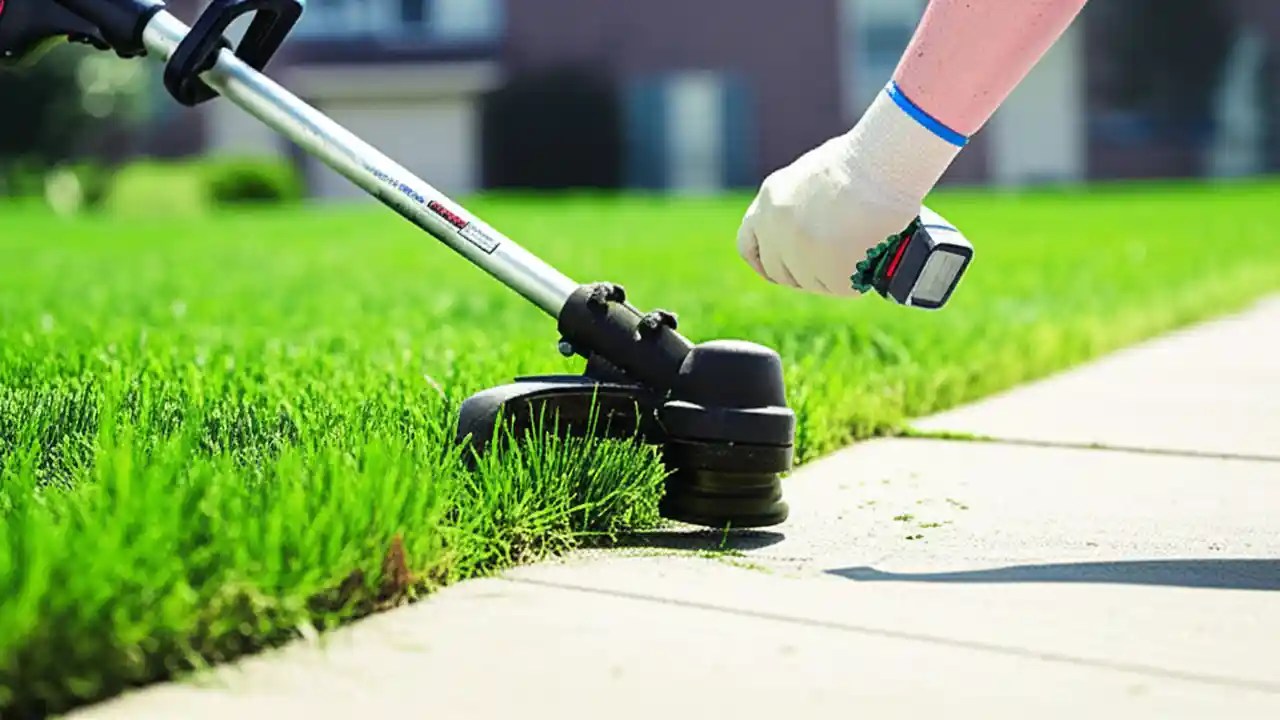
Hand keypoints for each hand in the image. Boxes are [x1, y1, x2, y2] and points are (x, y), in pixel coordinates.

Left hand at [736, 85, 964, 296]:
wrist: (883, 164)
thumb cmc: (860, 161)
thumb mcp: (811, 176)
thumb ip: (797, 207)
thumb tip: (809, 231)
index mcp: (769, 202)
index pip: (748, 246)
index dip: (764, 261)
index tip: (780, 268)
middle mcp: (777, 230)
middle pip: (779, 271)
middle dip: (801, 273)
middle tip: (830, 265)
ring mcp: (800, 254)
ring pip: (812, 283)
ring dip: (833, 274)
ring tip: (861, 246)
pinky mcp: (830, 272)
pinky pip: (842, 287)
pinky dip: (858, 278)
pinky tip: (871, 255)